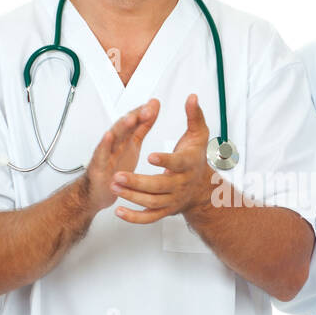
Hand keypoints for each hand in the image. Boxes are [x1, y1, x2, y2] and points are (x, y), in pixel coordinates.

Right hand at [80, 98, 159, 214]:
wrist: (98, 191)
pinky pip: (101, 155)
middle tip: (146, 110)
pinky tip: (108, 137)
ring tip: (130, 119)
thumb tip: (152, 107)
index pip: (134, 121)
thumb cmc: (116, 167)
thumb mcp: (133, 144)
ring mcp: (106, 153)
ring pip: (113, 137)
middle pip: (124, 126)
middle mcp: (115, 143)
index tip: (154, 104)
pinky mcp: (98, 166)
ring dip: (121, 127)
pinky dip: (104, 145)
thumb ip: (143, 126)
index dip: (144, 113)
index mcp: (125, 138)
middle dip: (135, 116)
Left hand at [111, 94, 216, 223]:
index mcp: (187, 165)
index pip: (177, 164)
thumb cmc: (196, 158)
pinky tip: (118, 211)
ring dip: (131, 197)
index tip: (149, 156)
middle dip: (137, 182)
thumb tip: (192, 97)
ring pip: (151, 202)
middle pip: (159, 187)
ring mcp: (172, 200)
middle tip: (117, 176)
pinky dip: (134, 217)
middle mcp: (180, 185)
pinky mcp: (164, 211)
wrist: (202, 189)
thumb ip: (194, 116)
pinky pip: (149, 217)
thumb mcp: (199, 135)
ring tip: (113, 186)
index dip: (165, 161)